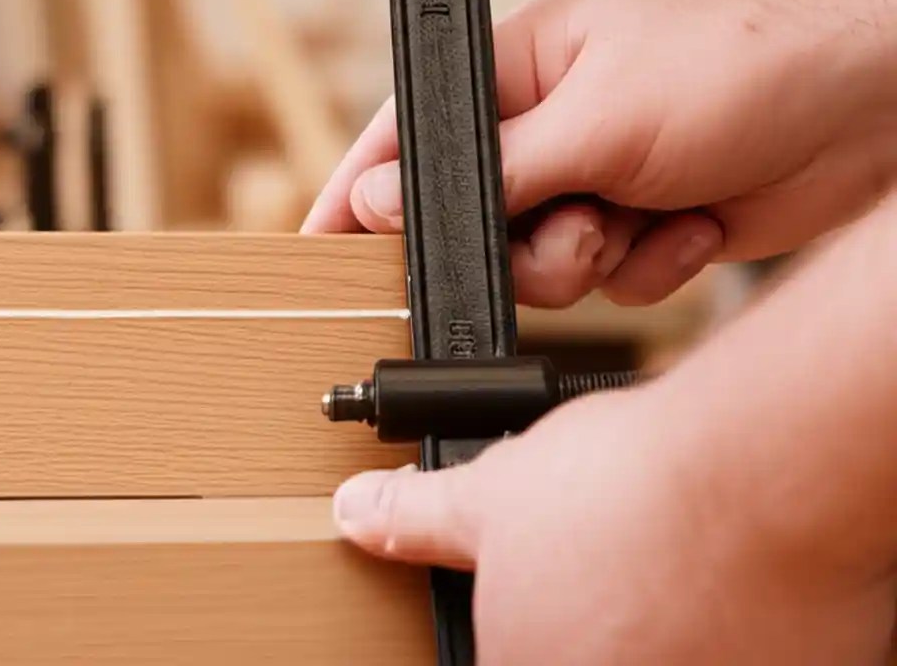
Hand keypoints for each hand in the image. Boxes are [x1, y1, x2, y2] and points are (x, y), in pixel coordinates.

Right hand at [303, 0, 896, 306]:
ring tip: (640, 216)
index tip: (323, 243)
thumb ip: (487, 173)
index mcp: (523, 71)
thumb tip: (380, 201)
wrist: (862, 114)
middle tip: (571, 225)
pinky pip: (606, 282)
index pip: (413, 135)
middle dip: (526, 242)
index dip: (363, 189)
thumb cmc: (740, 70)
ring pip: (539, 267)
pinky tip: (690, 221)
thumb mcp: (597, 118)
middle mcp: (551, 130)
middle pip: (475, 223)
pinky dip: (650, 265)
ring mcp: (596, 182)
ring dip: (591, 257)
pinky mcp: (642, 228)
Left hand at [333, 390, 896, 664]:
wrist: (758, 470)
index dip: (521, 625)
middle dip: (598, 623)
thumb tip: (360, 510)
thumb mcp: (489, 494)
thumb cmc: (630, 489)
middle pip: (589, 655)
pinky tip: (731, 576)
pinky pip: (747, 651)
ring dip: (666, 626)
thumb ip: (417, 518)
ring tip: (672, 562)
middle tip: (615, 569)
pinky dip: (736, 623)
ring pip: (667, 653)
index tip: (554, 596)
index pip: (505, 654)